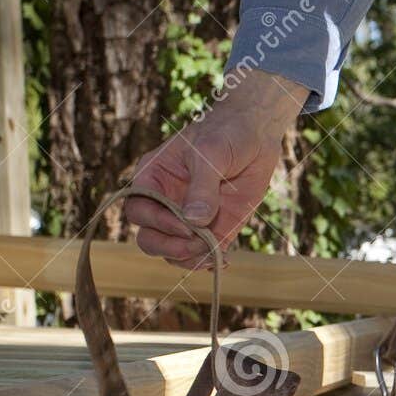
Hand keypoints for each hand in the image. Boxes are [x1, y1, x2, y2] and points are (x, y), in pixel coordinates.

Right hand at [124, 71, 307, 267]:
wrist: (256, 135)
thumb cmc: (225, 134)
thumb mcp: (210, 153)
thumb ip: (202, 187)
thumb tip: (193, 221)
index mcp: (153, 179)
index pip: (139, 210)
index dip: (157, 223)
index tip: (186, 226)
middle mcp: (166, 202)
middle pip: (149, 238)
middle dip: (169, 248)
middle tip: (195, 245)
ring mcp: (189, 219)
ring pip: (174, 252)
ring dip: (190, 260)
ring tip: (213, 254)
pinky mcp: (215, 229)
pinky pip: (203, 255)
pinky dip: (210, 262)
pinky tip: (223, 259)